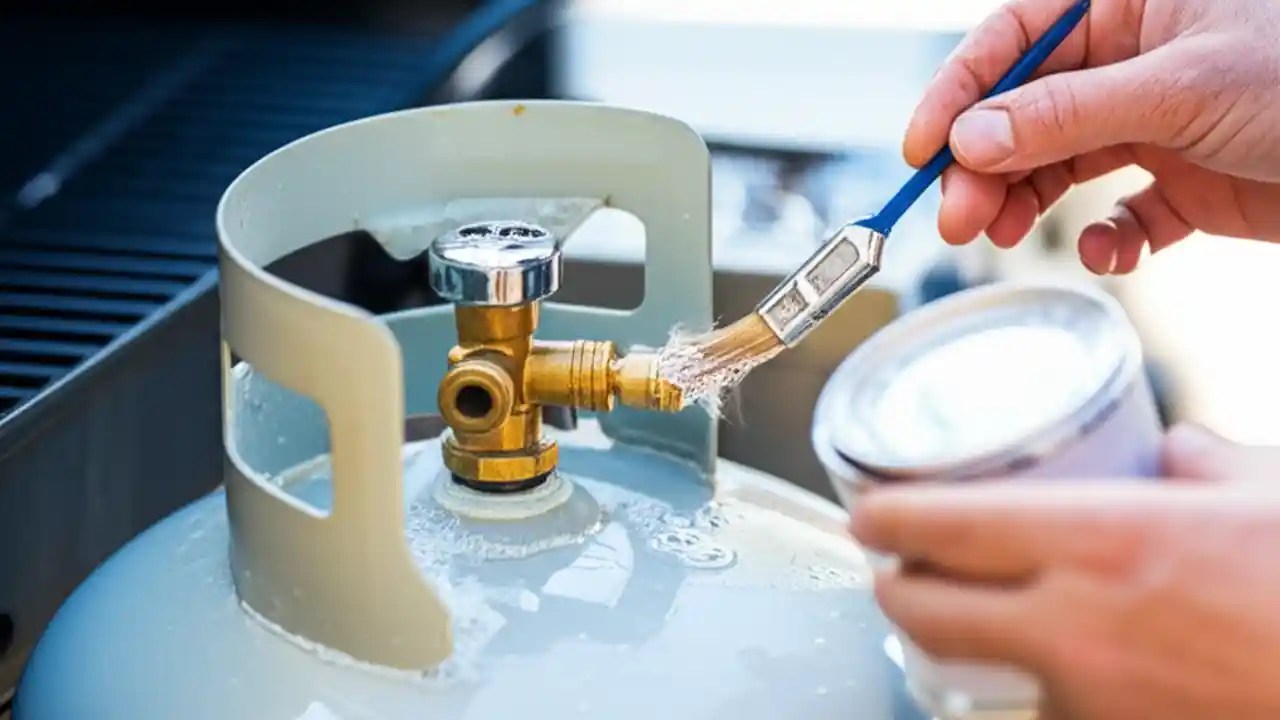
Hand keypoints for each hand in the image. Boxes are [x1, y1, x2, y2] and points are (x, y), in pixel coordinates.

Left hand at [850, 424, 1279, 719]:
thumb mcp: (1277, 497)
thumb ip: (1210, 464)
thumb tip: (1179, 449)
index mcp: (1104, 540)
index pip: (933, 524)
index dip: (880, 514)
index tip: (868, 507)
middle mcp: (1075, 626)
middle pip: (918, 609)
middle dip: (894, 584)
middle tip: (900, 563)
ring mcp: (1088, 702)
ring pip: (975, 674)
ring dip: (964, 645)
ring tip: (981, 616)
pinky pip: (1043, 717)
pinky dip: (1040, 694)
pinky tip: (1067, 672)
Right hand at [908, 0, 1279, 273]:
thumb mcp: (1182, 88)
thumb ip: (1068, 114)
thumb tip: (972, 138)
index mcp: (1132, 4)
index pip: (1016, 37)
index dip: (961, 91)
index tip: (922, 148)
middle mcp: (1134, 61)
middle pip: (1024, 110)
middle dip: (984, 164)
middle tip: (956, 215)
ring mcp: (1155, 124)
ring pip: (1057, 165)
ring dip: (1024, 204)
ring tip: (999, 237)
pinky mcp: (1181, 185)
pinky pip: (1118, 214)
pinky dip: (1105, 239)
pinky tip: (1110, 250)